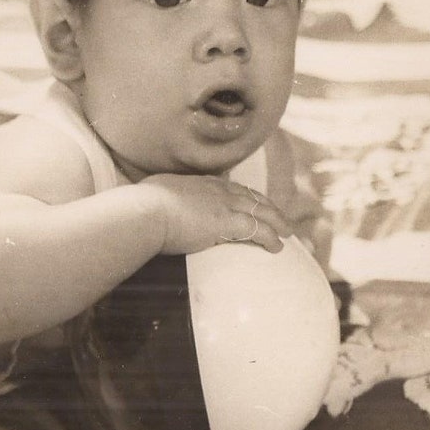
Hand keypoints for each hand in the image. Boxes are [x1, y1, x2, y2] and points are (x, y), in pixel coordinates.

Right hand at [141, 174, 291, 254]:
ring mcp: (224, 205)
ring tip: (287, 232)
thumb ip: (161, 195)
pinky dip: (270, 237)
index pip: (231, 187)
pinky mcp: (227, 223)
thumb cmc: (141, 204)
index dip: (246, 196)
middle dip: (268, 206)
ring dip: (277, 222)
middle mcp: (217, 190)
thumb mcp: (154, 192)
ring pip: (261, 211)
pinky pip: (258, 230)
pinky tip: (277, 246)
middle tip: (280, 217)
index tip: (253, 202)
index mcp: (200, 183)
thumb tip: (150, 200)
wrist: (145, 210)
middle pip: (251, 196)